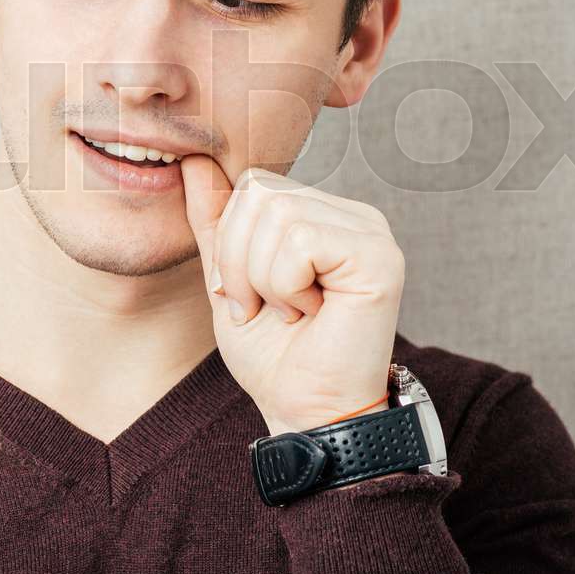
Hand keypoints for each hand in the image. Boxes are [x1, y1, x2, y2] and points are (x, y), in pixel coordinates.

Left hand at [181, 156, 405, 435]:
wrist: (306, 412)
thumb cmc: (274, 354)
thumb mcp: (228, 279)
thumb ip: (214, 221)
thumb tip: (195, 161)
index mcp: (320, 214)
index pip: (253, 184)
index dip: (232, 242)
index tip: (250, 294)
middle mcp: (351, 214)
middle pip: (260, 192)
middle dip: (241, 259)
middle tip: (268, 307)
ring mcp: (370, 231)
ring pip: (277, 214)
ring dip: (263, 278)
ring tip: (291, 312)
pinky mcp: (379, 255)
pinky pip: (299, 241)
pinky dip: (286, 286)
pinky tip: (313, 313)